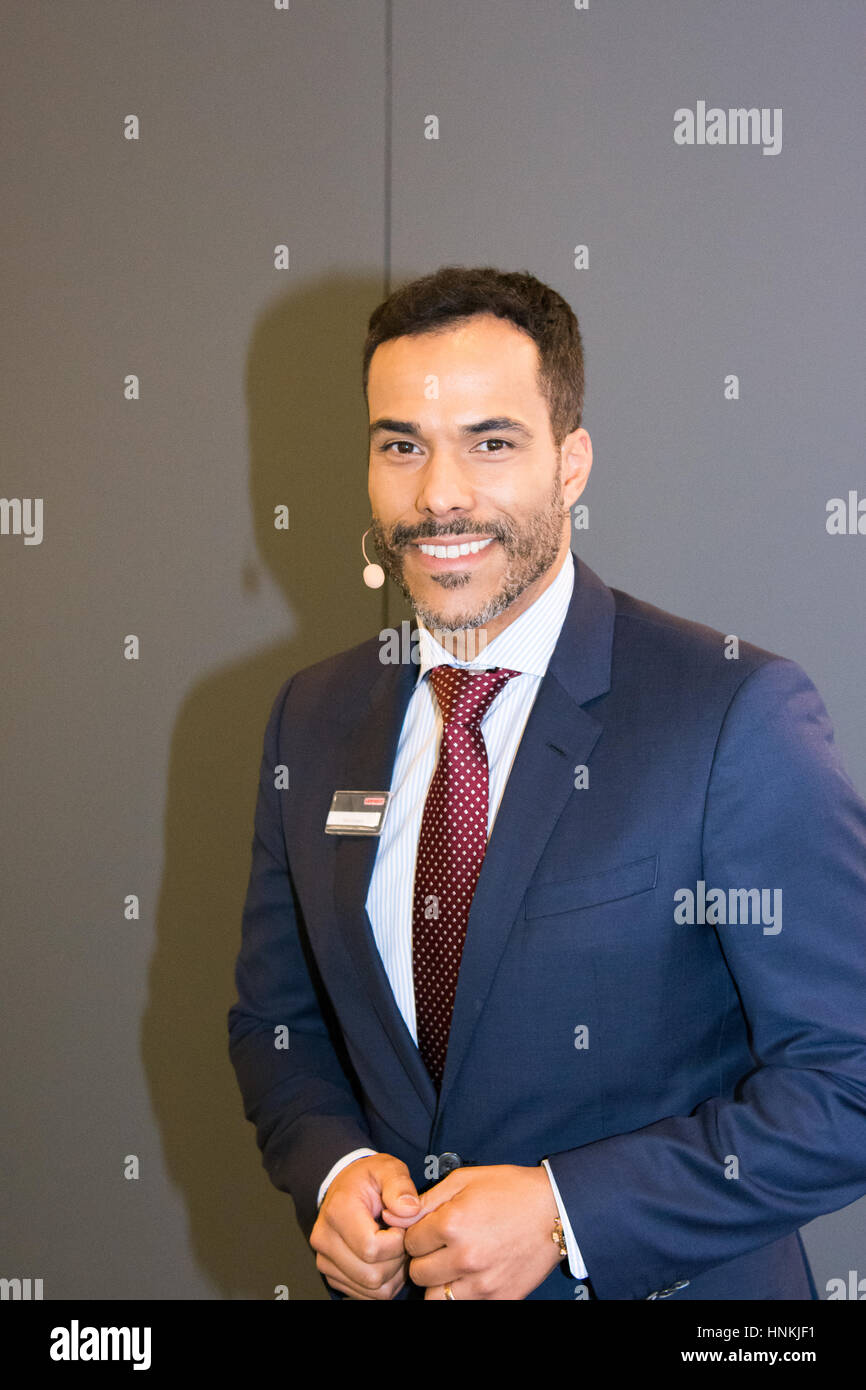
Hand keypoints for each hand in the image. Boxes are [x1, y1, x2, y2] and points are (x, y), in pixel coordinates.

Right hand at [310, 1153, 420, 1298]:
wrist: (345, 1186)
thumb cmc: (367, 1179)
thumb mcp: (387, 1168)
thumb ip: (400, 1184)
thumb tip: (409, 1209)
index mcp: (338, 1212)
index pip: (372, 1248)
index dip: (398, 1241)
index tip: (401, 1223)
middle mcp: (325, 1240)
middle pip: (373, 1275)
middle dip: (398, 1259)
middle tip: (400, 1235)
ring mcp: (326, 1261)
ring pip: (372, 1289)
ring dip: (393, 1273)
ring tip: (394, 1246)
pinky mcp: (333, 1275)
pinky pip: (367, 1295)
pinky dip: (384, 1282)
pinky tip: (386, 1258)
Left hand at [387, 1164, 563, 1299]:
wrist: (556, 1210)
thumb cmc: (510, 1190)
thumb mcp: (465, 1180)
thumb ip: (426, 1200)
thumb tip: (394, 1216)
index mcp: (453, 1224)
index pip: (409, 1242)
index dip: (416, 1233)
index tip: (429, 1228)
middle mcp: (464, 1258)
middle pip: (418, 1273)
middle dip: (423, 1258)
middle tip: (439, 1246)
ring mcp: (482, 1284)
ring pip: (435, 1298)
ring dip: (438, 1282)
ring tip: (452, 1264)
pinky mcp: (499, 1299)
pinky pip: (464, 1306)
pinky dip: (461, 1294)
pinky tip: (471, 1276)